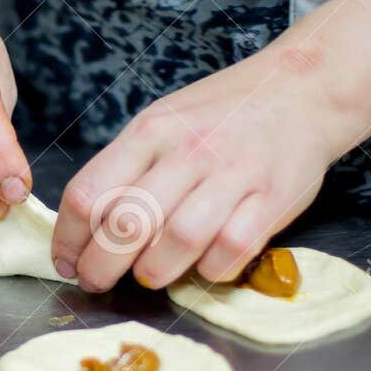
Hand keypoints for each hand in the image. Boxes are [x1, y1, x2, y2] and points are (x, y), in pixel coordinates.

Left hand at [52, 42, 363, 291]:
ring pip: (176, 242)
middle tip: (97, 282)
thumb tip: (86, 227)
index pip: (89, 194)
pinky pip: (229, 252)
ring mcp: (232, 175)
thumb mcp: (164, 122)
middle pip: (126, 225)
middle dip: (100, 267)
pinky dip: (209, 272)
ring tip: (149, 276)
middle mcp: (188, 151)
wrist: (304, 88)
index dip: (68, 239)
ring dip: (153, 272)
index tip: (66, 261)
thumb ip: (128, 168)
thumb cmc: (224, 114)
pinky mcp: (271, 200)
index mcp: (151, 131)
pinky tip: (203, 267)